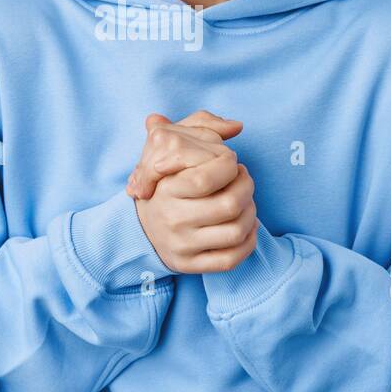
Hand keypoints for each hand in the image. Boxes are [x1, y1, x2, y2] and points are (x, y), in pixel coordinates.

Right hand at [126, 110, 257, 273]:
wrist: (138, 228)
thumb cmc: (164, 182)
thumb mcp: (170, 147)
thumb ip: (201, 126)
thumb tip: (236, 125)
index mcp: (165, 190)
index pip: (207, 178)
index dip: (231, 167)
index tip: (232, 163)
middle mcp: (172, 219)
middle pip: (230, 204)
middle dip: (247, 188)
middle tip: (244, 180)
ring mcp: (182, 245)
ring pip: (236, 231)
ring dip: (251, 213)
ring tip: (246, 201)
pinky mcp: (190, 266)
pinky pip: (231, 259)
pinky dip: (248, 242)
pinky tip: (247, 227)